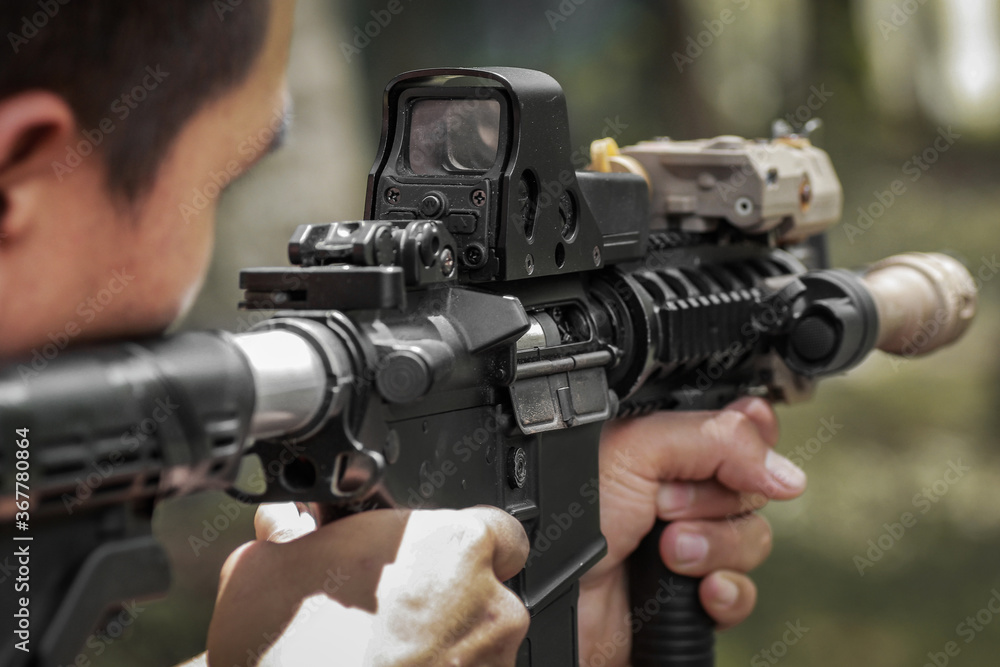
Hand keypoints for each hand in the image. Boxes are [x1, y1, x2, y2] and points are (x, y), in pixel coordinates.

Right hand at [207, 504, 529, 666]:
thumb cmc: (292, 654)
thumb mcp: (263, 568)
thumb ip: (288, 534)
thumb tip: (284, 526)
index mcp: (454, 546)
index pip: (496, 532)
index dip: (461, 548)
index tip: (429, 561)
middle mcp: (490, 604)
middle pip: (485, 593)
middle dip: (444, 604)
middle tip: (388, 617)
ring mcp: (492, 664)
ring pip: (477, 647)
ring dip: (442, 650)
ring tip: (382, 658)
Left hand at [578, 397, 805, 665]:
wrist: (549, 602)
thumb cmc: (565, 522)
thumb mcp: (634, 451)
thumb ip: (713, 440)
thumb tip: (780, 469)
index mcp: (657, 448)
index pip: (732, 431)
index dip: (749, 442)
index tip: (749, 452)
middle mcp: (673, 493)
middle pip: (748, 486)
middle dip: (715, 501)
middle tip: (666, 507)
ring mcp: (683, 546)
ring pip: (750, 539)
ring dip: (716, 548)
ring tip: (669, 553)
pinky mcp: (687, 596)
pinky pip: (742, 593)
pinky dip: (727, 593)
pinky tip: (699, 591)